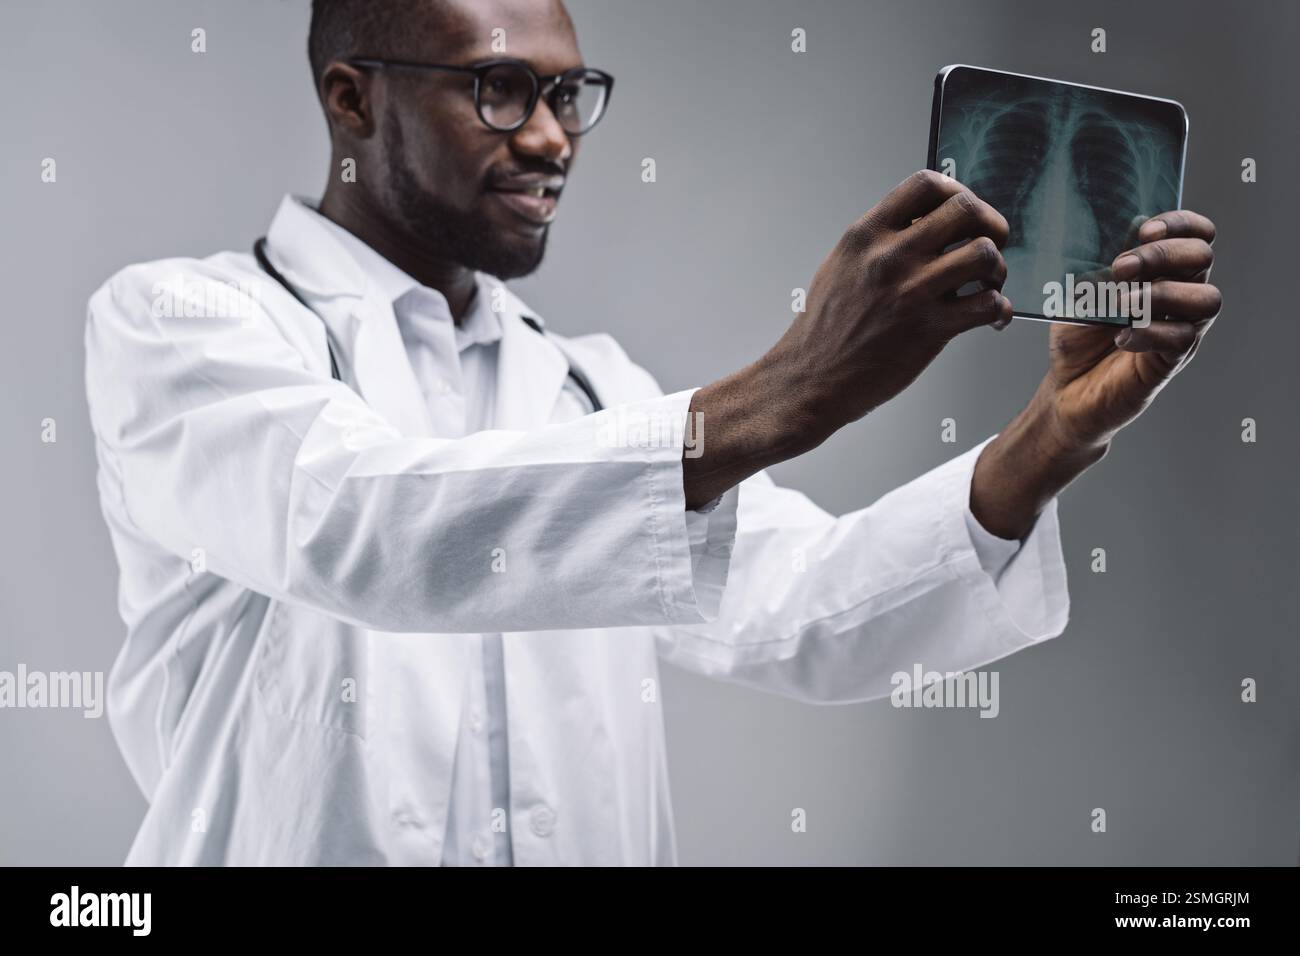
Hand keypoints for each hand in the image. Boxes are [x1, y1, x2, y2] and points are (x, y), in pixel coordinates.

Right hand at [684, 170, 1013, 507]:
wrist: (809, 379)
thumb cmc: (823, 331)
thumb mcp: (840, 266)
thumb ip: (878, 242)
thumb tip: (919, 227)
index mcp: (866, 235)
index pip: (925, 184)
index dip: (956, 191)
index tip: (964, 210)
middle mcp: (890, 257)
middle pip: (965, 209)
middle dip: (990, 225)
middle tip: (991, 243)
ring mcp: (911, 292)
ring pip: (983, 253)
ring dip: (997, 268)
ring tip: (988, 283)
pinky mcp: (929, 329)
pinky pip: (988, 304)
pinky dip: (999, 310)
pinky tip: (990, 317)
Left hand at [971, 209, 1220, 538]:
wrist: (1066, 390)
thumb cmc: (1078, 338)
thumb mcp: (1079, 295)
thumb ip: (1097, 271)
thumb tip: (1108, 251)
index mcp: (1162, 271)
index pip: (1194, 235)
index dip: (1178, 225)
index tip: (1143, 229)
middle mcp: (1180, 296)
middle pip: (1203, 259)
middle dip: (1163, 254)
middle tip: (1122, 267)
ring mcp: (1180, 329)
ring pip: (1206, 300)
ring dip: (1163, 294)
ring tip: (1123, 304)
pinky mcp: (1170, 362)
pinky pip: (1181, 340)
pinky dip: (1150, 333)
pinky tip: (1121, 335)